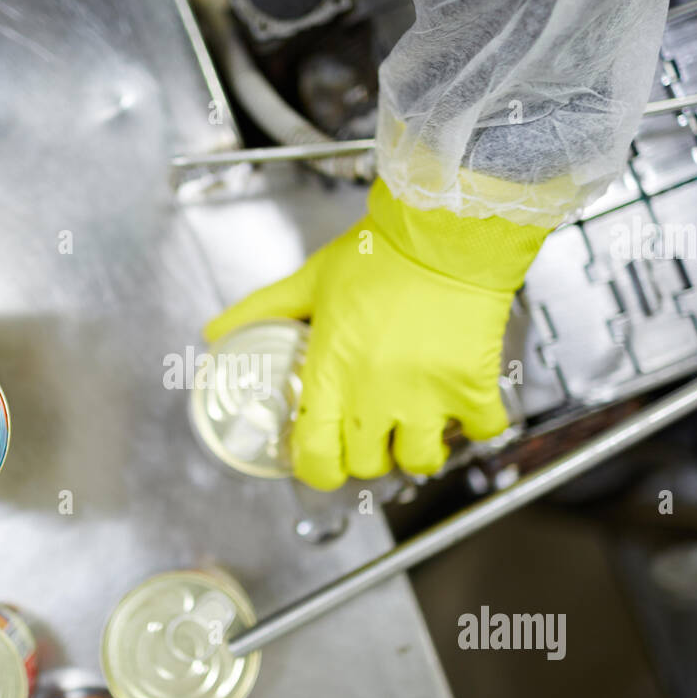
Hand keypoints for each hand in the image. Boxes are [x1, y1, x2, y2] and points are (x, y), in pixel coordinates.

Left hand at [205, 180, 547, 490]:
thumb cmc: (379, 252)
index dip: (318, 467)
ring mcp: (427, 395)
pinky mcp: (471, 385)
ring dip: (419, 448)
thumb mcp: (309, 281)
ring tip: (418, 422)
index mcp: (331, 374)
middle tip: (371, 427)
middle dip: (367, 453)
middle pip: (368, 466)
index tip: (324, 456)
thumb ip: (261, 311)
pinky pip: (480, 430)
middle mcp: (376, 394)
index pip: (317, 458)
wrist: (444, 230)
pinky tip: (464, 402)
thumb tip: (216, 332)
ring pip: (422, 460)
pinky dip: (476, 423)